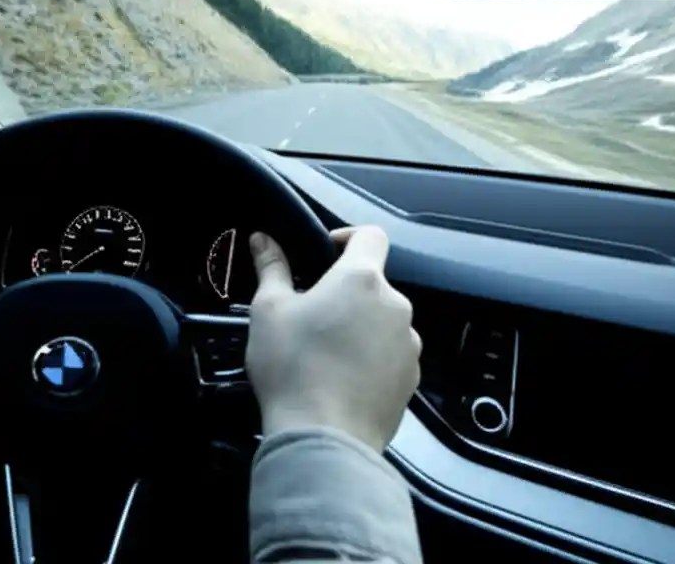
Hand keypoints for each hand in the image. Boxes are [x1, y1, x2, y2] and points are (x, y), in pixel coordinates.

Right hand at [246, 226, 420, 451]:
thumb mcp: (269, 311)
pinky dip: (370, 360)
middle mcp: (394, 307)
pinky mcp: (411, 379)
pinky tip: (341, 379)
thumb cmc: (292, 370)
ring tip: (324, 354)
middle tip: (311, 316)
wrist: (323, 438)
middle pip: (373, 285)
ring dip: (359, 328)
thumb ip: (271, 268)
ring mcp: (408, 345)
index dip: (349, 236)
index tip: (327, 251)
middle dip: (345, 295)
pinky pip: (390, 357)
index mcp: (361, 280)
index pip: (371, 236)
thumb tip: (263, 240)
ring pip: (382, 322)